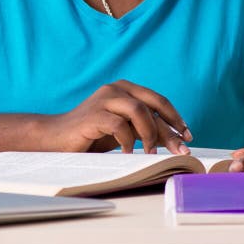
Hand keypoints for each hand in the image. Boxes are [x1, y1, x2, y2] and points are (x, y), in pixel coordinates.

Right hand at [42, 80, 192, 154]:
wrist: (56, 138)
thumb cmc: (92, 135)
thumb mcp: (123, 129)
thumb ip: (143, 127)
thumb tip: (174, 138)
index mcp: (125, 88)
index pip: (158, 100)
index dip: (175, 118)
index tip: (187, 136)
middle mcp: (116, 89)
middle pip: (152, 105)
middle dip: (170, 129)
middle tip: (181, 150)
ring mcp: (104, 99)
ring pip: (139, 112)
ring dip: (150, 136)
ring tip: (150, 154)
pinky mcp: (93, 115)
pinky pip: (120, 127)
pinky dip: (128, 143)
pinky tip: (127, 154)